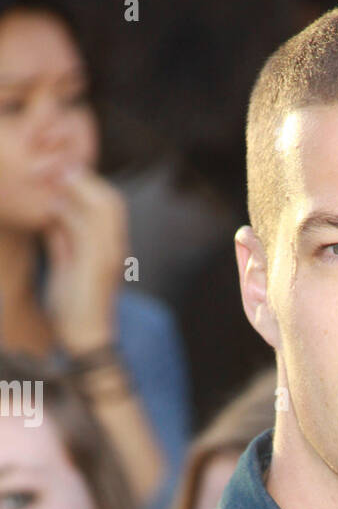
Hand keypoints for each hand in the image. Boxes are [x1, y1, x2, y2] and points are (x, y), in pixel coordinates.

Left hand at [43, 167, 127, 352]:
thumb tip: (51, 217)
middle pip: (110, 199)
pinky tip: (52, 206)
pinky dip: (71, 211)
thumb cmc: (72, 308)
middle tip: (51, 169)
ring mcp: (111, 255)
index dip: (84, 184)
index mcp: (110, 247)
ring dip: (78, 189)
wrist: (84, 339)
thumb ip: (61, 240)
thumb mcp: (64, 266)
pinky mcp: (100, 264)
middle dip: (82, 180)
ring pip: (104, 206)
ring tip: (51, 180)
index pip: (106, 204)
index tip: (56, 173)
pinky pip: (89, 226)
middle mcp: (116, 247)